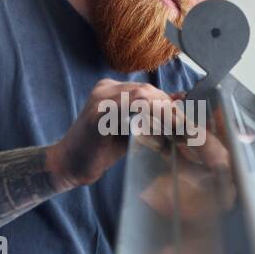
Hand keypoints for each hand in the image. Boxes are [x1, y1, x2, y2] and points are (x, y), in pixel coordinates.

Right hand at [46, 78, 175, 189]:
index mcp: (111, 89)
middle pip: (148, 90)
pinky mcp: (98, 114)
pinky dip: (151, 116)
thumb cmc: (99, 150)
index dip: (169, 103)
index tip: (185, 120)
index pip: (148, 90)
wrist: (68, 165)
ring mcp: (100, 99)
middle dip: (170, 108)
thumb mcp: (128, 130)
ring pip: (142, 95)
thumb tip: (177, 107)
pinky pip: (131, 107)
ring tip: (178, 129)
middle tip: (186, 126)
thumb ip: (148, 119)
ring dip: (164, 111)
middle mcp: (105, 89)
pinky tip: (162, 130)